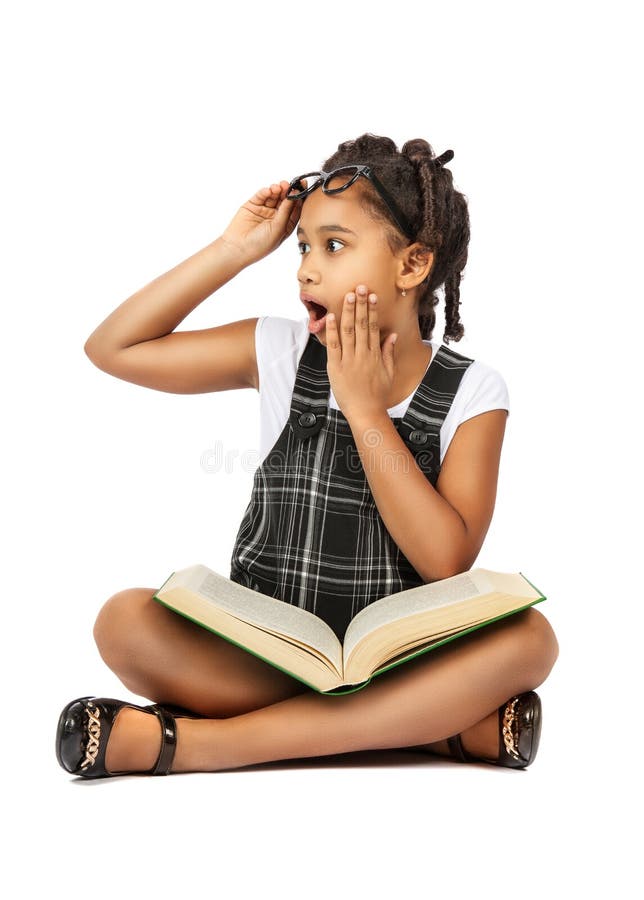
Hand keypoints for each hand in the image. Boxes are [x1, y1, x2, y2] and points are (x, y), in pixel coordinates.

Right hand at [220, 182, 301, 265]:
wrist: (238, 248)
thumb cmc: (261, 245)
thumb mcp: (278, 229)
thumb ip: (286, 211)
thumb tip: (294, 195)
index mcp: (285, 224)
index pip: (295, 208)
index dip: (300, 197)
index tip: (303, 185)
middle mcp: (276, 216)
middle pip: (285, 199)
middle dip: (288, 191)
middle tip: (290, 184)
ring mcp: (264, 210)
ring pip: (274, 196)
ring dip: (277, 189)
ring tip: (279, 187)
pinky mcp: (253, 205)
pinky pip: (261, 195)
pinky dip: (266, 191)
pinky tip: (269, 190)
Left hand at [325, 284, 397, 421]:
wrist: (366, 412)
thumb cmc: (377, 395)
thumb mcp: (388, 373)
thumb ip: (388, 353)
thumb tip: (391, 335)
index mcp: (375, 355)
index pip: (373, 327)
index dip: (372, 310)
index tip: (372, 296)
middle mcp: (363, 354)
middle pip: (361, 325)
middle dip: (361, 305)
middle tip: (360, 287)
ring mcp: (349, 360)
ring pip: (348, 331)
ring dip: (348, 312)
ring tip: (348, 296)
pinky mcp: (336, 368)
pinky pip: (334, 346)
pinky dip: (332, 331)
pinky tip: (331, 316)